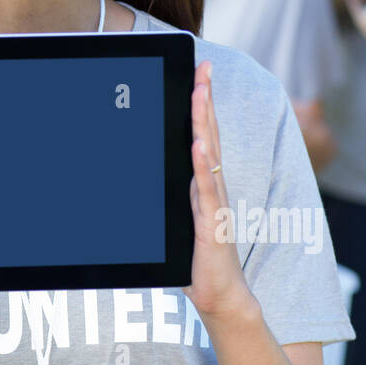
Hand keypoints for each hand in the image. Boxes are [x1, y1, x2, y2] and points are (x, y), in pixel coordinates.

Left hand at [183, 60, 255, 320]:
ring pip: (210, 155)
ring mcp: (214, 203)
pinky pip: (207, 190)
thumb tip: (144, 180)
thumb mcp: (180, 220)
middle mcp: (212, 187)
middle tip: (205, 68)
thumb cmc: (199, 260)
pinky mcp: (212, 223)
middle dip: (206, 100)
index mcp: (203, 183)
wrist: (221, 296)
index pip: (204, 136)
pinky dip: (204, 166)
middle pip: (210, 135)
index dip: (202, 106)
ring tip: (201, 93)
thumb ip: (171, 198)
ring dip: (205, 122)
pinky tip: (200, 145)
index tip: (199, 76)